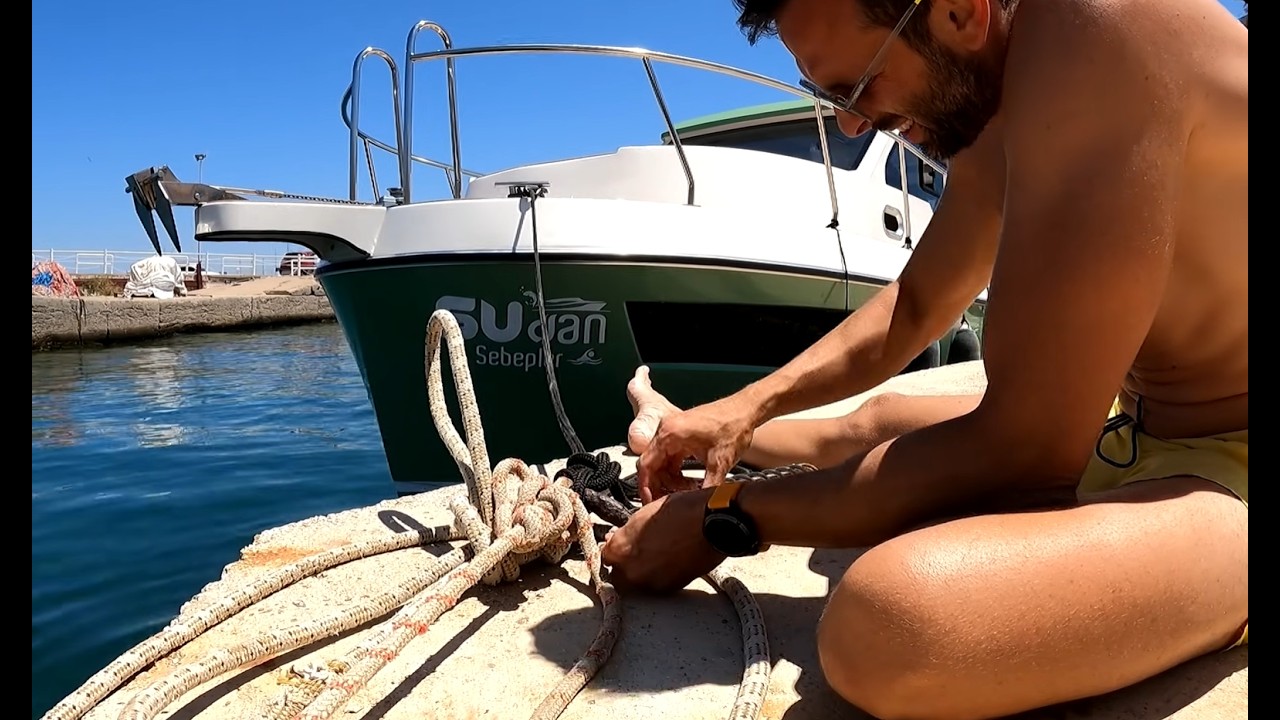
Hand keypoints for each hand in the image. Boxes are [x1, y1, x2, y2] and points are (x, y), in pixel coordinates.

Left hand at [600, 489, 724, 592]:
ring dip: (641, 571)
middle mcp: (632, 571)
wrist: (716, 523)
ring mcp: (652, 583)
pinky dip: (659, 575)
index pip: (605, 556)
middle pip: (618, 575)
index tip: (620, 543)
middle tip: (637, 552)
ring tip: (656, 554)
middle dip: (624, 565)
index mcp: (621, 548)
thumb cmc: (684, 511)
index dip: (613, 548)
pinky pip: (657, 585)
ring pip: (637, 582)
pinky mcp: (671, 588)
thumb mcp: (647, 512)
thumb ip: (628, 530)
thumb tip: (619, 537)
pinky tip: (669, 560)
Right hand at [637, 396, 756, 503]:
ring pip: (663, 461)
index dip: (646, 486)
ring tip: (685, 492)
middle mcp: (668, 429)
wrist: (746, 409)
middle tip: (668, 501)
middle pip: (653, 464)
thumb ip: (708, 487)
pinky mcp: (683, 434)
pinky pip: (672, 456)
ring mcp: (675, 430)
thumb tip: (703, 506)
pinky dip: (677, 470)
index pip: (646, 464)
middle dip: (660, 485)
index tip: (650, 501)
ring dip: (671, 479)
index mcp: (670, 433)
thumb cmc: (733, 425)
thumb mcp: (720, 462)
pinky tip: (690, 482)